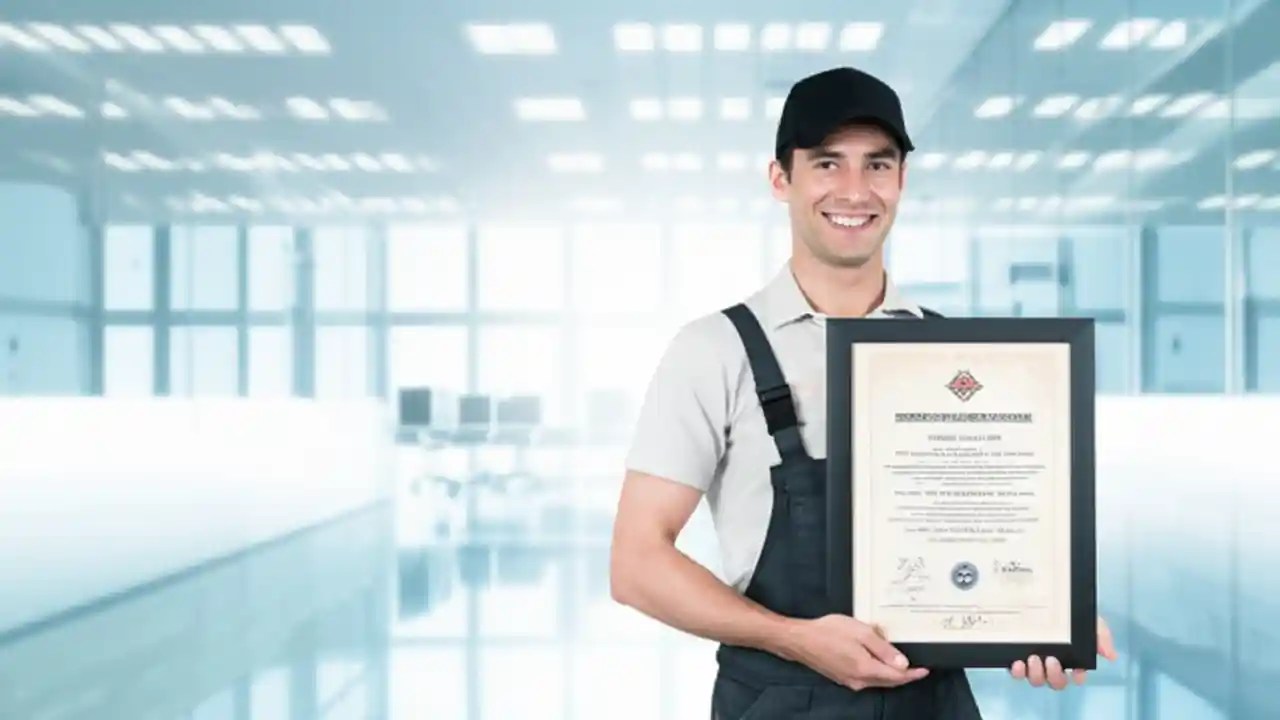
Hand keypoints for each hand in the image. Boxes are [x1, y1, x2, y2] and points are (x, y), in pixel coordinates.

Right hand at [780, 614, 929, 690]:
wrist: (800, 640)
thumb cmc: (828, 632)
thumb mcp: (861, 633)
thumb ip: (883, 649)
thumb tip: (902, 664)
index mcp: (866, 669)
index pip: (897, 677)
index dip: (913, 674)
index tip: (925, 670)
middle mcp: (859, 680)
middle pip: (888, 681)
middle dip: (904, 676)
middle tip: (916, 668)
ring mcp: (849, 681)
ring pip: (877, 681)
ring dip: (890, 675)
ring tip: (900, 664)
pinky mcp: (842, 677)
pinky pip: (866, 678)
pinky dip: (876, 673)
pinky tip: (877, 663)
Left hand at [1010, 616, 1117, 689]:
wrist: (1041, 595)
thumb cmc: (1068, 613)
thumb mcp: (1088, 620)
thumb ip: (1101, 636)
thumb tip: (1111, 655)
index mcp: (1072, 659)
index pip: (1078, 676)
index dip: (1078, 677)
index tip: (1077, 671)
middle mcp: (1053, 665)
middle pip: (1057, 682)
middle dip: (1055, 676)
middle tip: (1051, 660)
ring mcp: (1035, 663)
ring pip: (1037, 680)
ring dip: (1036, 674)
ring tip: (1033, 658)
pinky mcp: (1019, 658)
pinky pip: (1017, 673)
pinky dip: (1017, 672)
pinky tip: (1018, 664)